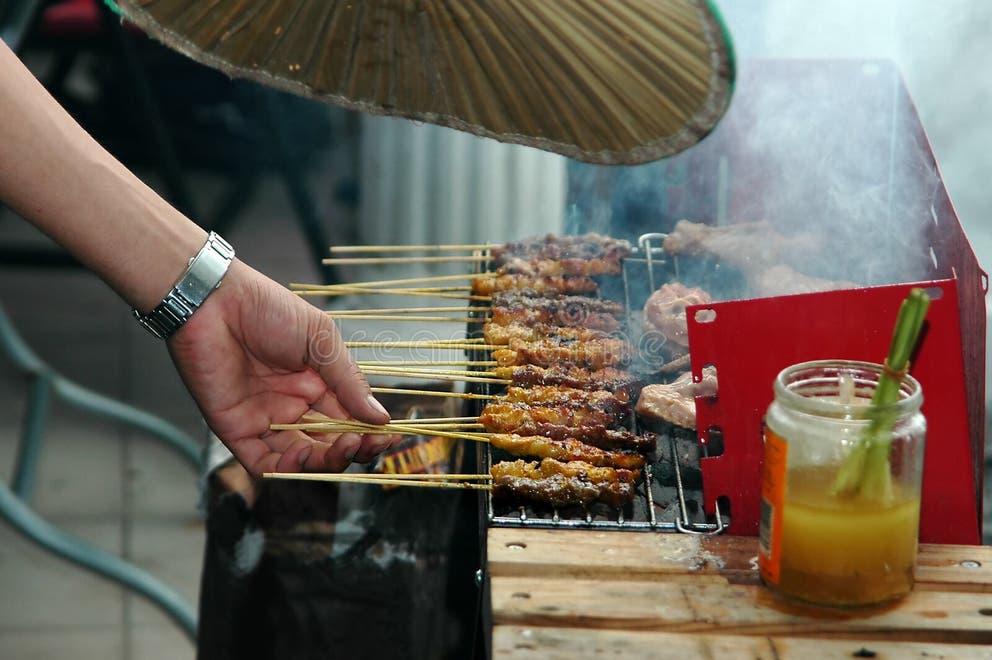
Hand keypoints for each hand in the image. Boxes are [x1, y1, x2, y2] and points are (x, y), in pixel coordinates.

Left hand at [167, 260, 393, 475]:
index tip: (391, 435)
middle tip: (367, 443)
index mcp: (318, 384)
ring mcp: (267, 420)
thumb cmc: (269, 309)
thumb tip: (381, 418)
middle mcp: (295, 406)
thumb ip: (349, 381)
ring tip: (344, 447)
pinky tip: (302, 457)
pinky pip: (263, 463)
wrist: (214, 301)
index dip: (370, 431)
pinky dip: (285, 469)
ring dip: (326, 462)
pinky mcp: (236, 430)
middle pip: (330, 444)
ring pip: (303, 458)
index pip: (350, 419)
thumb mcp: (321, 340)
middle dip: (353, 449)